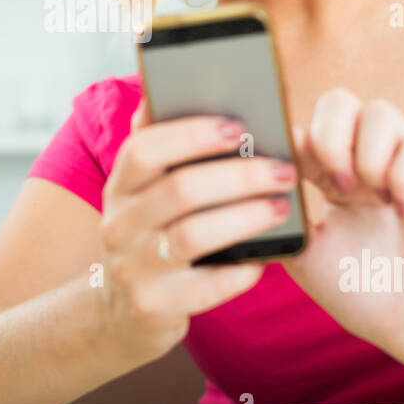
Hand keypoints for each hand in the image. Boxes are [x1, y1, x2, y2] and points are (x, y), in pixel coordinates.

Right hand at [96, 98, 289, 366]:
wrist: (123, 312)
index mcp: (120, 187)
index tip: (239, 127)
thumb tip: (162, 91)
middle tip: (283, 169)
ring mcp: (133, 267)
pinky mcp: (154, 306)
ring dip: (246, 217)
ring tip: (282, 206)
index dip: (191, 134)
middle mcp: (119, 224)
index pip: (144, 149)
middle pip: (179, 190)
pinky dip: (239, 272)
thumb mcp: (142, 194)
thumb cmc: (150, 236)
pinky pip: (206, 287)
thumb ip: (158, 149)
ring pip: (194, 236)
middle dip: (239, 175)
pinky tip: (264, 260)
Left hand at [281, 88, 403, 379]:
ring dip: (366, 155)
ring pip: (379, 111)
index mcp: (331, 175)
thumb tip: (247, 179)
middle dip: (328, 137)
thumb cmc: (362, 292)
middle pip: (338, 100)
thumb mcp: (304, 253)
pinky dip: (403, 176)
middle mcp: (366, 161)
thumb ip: (279, 212)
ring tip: (370, 199)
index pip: (305, 125)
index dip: (294, 144)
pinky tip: (403, 211)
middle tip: (334, 186)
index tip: (293, 180)